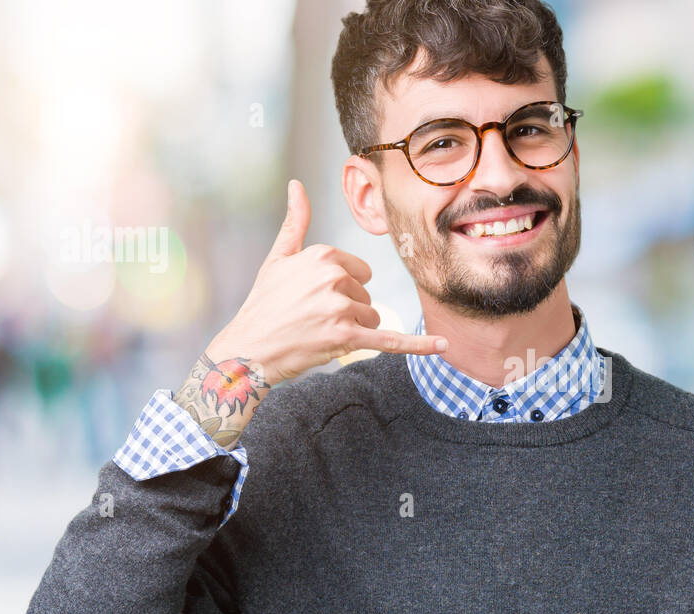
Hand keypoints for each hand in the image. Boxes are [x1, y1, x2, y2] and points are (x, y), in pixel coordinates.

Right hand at [206, 179, 447, 385]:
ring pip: (373, 319)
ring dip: (353, 330)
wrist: (249, 349)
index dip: (342, 289)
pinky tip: (444, 344)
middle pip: (367, 296)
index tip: (313, 297)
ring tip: (319, 333)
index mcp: (323, 256)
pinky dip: (418, 346)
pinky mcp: (347, 339)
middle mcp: (333, 279)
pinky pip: (391, 340)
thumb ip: (295, 220)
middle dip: (348, 311)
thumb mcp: (278, 257)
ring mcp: (340, 309)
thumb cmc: (264, 304)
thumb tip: (297, 184)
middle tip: (313, 319)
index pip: (360, 272)